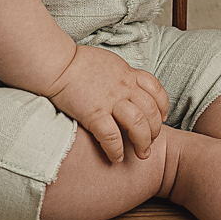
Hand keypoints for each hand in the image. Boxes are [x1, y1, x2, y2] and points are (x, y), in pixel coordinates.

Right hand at [42, 45, 170, 162]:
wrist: (57, 64)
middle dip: (155, 131)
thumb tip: (130, 87)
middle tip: (150, 142)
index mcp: (129, 74)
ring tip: (140, 153)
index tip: (161, 118)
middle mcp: (124, 87)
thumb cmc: (79, 62)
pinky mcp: (94, 113)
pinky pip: (111, 136)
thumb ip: (123, 76)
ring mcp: (110, 101)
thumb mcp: (110, 63)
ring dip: (143, 142)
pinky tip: (116, 157)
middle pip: (152, 111)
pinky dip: (116, 150)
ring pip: (138, 124)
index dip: (163, 107)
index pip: (157, 91)